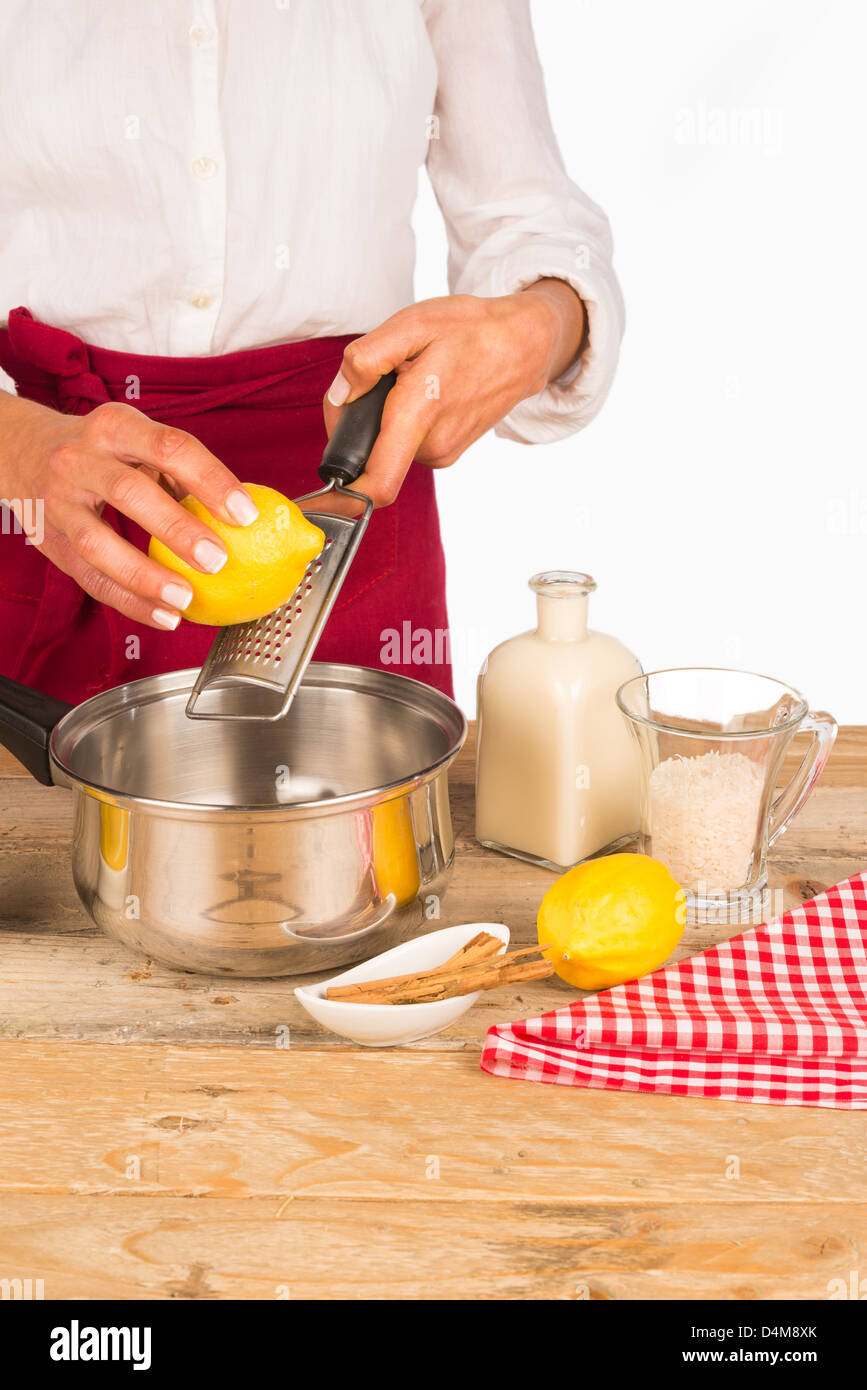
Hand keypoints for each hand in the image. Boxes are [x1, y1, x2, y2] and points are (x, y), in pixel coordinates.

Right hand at [0, 394, 258, 628]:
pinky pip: (89, 578)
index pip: (170, 446)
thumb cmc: (103, 452)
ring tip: (186, 598)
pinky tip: (163, 616)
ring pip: (98, 543)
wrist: (23, 451)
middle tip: (218, 559)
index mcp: (115, 426)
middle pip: (129, 492)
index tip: (245, 513)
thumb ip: (182, 474)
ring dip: (146, 576)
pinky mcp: (49, 542)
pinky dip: (129, 602)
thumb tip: (244, 515)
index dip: (211, 479)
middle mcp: (80, 459)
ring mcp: (59, 501)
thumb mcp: (137, 443)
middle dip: (177, 529)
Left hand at [323, 279, 585, 507]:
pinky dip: (401, 420)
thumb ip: (367, 359)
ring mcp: (442, 454)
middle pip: (368, 452)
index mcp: (419, 414)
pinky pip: (406, 443)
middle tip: (379, 378)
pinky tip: (425, 391)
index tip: (315, 506)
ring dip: (382, 417)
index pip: (377, 484)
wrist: (523, 345)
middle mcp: (432, 446)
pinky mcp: (447, 452)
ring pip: (386, 446)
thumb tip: (340, 395)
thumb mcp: (413, 324)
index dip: (340, 501)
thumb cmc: (471, 330)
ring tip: (412, 378)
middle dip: (358, 420)